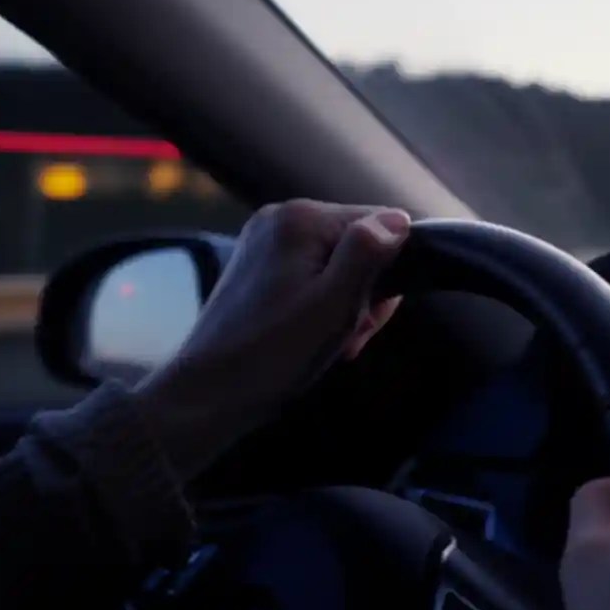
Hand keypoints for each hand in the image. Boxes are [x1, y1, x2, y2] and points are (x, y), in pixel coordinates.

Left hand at [135, 199, 410, 478]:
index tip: (365, 318)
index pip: (383, 226)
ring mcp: (266, 240)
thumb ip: (367, 254)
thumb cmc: (274, 354)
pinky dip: (321, 305)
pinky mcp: (259, 264)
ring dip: (344, 304)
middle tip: (345, 336)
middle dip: (365, 293)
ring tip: (326, 340)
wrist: (209, 392)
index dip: (388, 274)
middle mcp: (281, 217)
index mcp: (302, 218)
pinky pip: (313, 274)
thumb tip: (399, 220)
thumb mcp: (334, 305)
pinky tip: (309, 334)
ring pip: (340, 263)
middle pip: (361, 244)